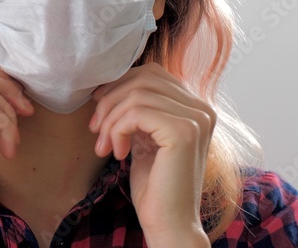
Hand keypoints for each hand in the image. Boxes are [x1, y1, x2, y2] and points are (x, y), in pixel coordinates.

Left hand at [89, 63, 214, 246]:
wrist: (169, 224)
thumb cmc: (154, 185)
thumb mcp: (144, 137)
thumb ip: (139, 110)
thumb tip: (109, 85)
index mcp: (195, 106)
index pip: (151, 74)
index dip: (119, 86)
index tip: (99, 110)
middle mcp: (201, 108)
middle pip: (143, 78)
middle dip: (110, 100)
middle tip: (96, 130)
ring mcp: (196, 118)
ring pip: (136, 95)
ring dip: (110, 120)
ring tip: (104, 146)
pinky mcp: (183, 132)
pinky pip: (136, 112)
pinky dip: (117, 129)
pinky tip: (118, 153)